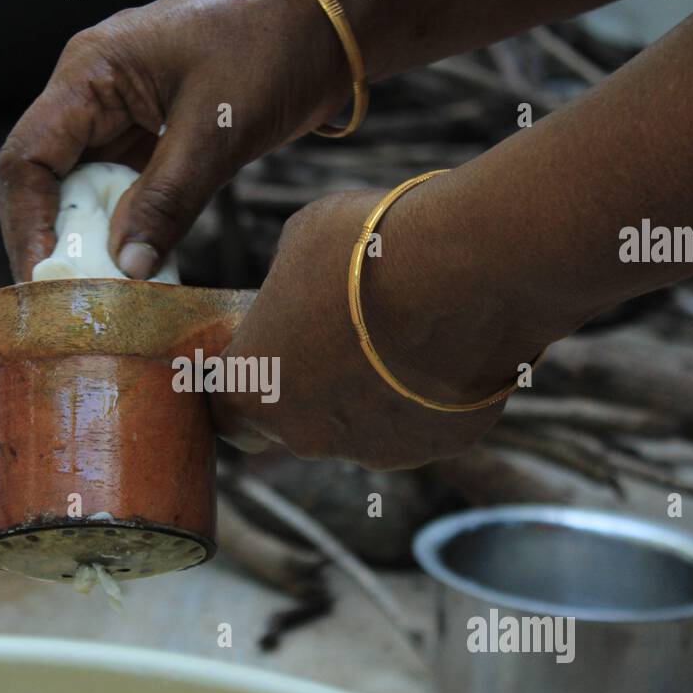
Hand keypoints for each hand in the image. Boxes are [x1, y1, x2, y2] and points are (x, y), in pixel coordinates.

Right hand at [0, 0, 349, 281]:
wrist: (324, 22)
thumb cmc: (270, 46)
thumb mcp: (217, 129)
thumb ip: (168, 199)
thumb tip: (126, 268)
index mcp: (89, 73)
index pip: (27, 160)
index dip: (27, 228)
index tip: (46, 283)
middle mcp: (90, 95)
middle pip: (44, 183)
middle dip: (55, 243)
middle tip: (71, 303)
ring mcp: (120, 118)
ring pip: (82, 194)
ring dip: (92, 245)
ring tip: (103, 298)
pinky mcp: (151, 141)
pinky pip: (122, 196)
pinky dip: (129, 234)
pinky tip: (141, 272)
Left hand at [210, 186, 549, 469]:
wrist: (464, 273)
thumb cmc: (365, 250)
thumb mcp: (301, 243)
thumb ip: (288, 284)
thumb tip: (300, 289)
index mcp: (254, 390)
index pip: (228, 408)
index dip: (248, 380)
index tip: (270, 352)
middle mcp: (306, 437)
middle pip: (298, 421)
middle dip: (315, 385)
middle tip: (346, 333)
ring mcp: (374, 450)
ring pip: (364, 426)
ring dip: (375, 391)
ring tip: (405, 331)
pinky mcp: (437, 447)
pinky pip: (425, 421)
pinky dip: (430, 393)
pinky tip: (448, 345)